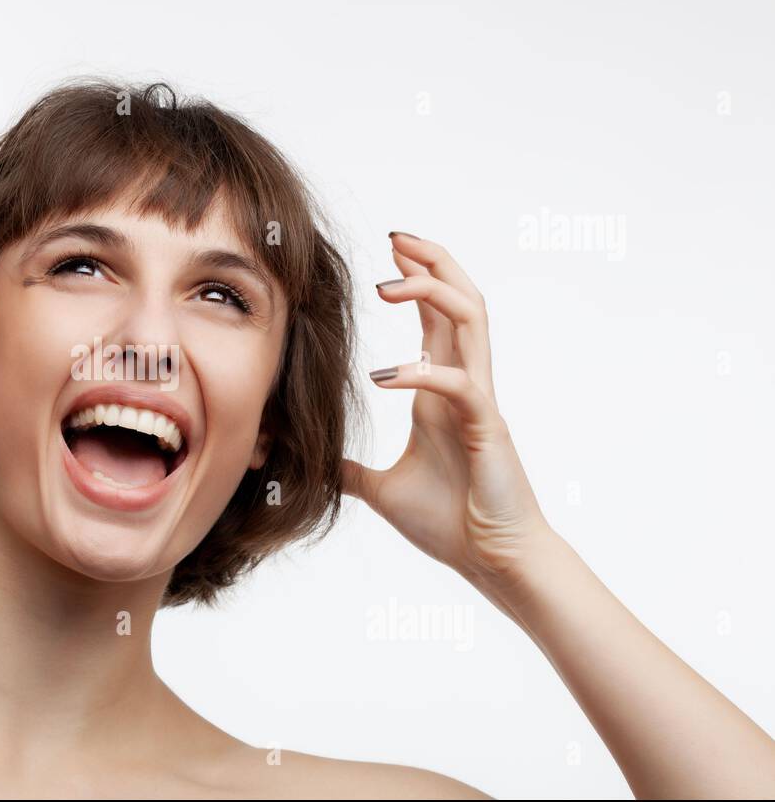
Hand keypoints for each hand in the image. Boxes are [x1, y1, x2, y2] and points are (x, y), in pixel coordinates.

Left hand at [343, 232, 555, 607]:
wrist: (493, 562)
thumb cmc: (451, 523)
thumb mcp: (381, 490)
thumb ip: (350, 468)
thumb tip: (309, 461)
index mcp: (443, 392)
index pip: (437, 318)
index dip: (418, 278)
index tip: (389, 251)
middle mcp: (465, 386)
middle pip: (462, 300)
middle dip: (433, 262)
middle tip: (396, 239)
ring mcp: (479, 403)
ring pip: (472, 322)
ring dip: (432, 293)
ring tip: (388, 284)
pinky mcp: (488, 429)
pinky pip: (461, 385)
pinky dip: (424, 372)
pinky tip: (386, 377)